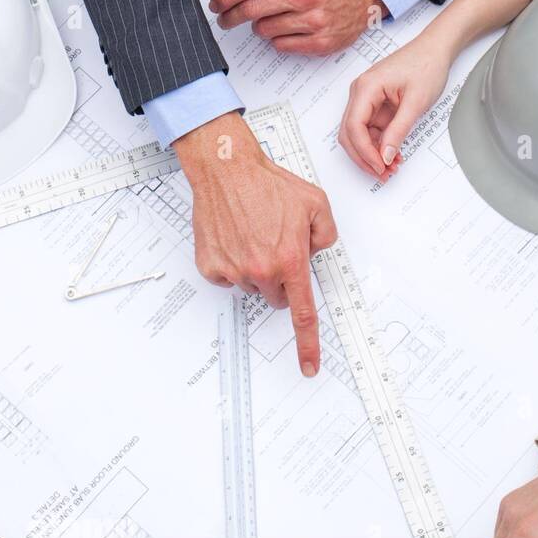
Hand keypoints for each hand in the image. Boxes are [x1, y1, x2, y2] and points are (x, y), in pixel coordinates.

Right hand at [175, 111, 337, 375]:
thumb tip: (317, 253)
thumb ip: (326, 235)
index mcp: (290, 259)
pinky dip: (233, 263)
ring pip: (253, 287)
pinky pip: (228, 278)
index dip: (308, 343)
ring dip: (257, 268)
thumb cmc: (269, 184)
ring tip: (255, 233)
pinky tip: (235, 237)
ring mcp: (233, 270)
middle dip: (282, 278)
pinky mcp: (210, 267)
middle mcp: (261, 270)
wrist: (228, 171)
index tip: (310, 366)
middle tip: (278, 246)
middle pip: (277, 296)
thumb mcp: (316, 203)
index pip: (302, 312)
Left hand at [209, 0, 388, 54]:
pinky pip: (280, 45)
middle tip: (226, 19)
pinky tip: (288, 28)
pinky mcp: (321, 42)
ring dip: (259, 26)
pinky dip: (277, 39)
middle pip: (251, 10)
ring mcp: (315, 20)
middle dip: (231, 16)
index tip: (216, 4)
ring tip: (271, 18)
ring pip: (264, 30)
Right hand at [338, 28, 454, 177]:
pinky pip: (371, 128)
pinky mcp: (376, 102)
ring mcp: (367, 97)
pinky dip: (380, 143)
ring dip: (373, 152)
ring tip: (392, 166)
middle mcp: (361, 91)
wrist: (436, 49)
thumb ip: (398, 131)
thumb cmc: (426, 65)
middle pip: (350, 133)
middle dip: (365, 156)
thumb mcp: (415, 103)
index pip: (353, 127)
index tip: (379, 166)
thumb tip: (384, 155)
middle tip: (383, 173)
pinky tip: (393, 153)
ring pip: (360, 133)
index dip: (364, 152)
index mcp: (366, 87)